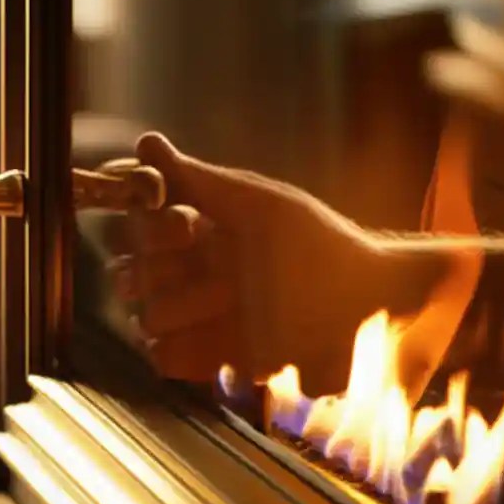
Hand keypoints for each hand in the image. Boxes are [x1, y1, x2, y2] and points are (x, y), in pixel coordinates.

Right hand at [110, 133, 437, 394]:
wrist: (373, 307)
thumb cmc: (323, 246)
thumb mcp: (260, 205)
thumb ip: (199, 180)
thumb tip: (144, 143)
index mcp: (201, 230)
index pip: (140, 225)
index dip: (151, 226)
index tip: (187, 227)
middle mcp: (193, 273)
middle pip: (130, 272)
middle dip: (156, 270)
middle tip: (199, 270)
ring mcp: (200, 318)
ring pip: (144, 315)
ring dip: (176, 308)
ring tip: (225, 304)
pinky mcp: (211, 360)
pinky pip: (162, 358)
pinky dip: (173, 349)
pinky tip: (210, 338)